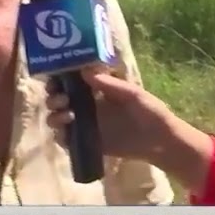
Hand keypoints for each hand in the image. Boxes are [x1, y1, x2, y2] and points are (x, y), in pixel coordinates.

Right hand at [47, 69, 212, 187]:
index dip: (58, 79)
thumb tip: (84, 71)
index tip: (55, 79)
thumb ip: (110, 85)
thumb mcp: (133, 94)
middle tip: (61, 98)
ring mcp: (86, 126)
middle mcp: (88, 106)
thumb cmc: (151, 111)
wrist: (160, 141)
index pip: (70, 82)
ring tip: (67, 115)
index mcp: (97, 91)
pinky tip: (66, 131)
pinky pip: (66, 140)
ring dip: (55, 115)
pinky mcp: (88, 143)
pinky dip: (60, 135)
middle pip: (59, 100)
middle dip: (54, 97)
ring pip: (59, 119)